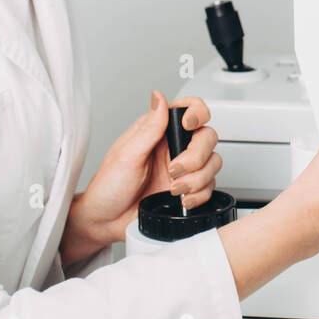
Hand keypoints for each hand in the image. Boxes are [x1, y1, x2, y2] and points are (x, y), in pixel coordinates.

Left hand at [61, 91, 221, 263]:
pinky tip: (182, 199)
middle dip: (196, 156)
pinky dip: (200, 195)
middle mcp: (173, 147)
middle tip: (174, 170)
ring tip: (174, 189)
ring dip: (198, 178)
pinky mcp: (188, 189)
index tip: (188, 125)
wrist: (106, 222)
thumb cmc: (108, 187)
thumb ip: (148, 128)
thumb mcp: (126, 155)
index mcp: (158, 131)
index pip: (188, 108)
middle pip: (207, 137)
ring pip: (213, 162)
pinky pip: (209, 187)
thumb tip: (158, 97)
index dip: (197, 112)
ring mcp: (183, 169)